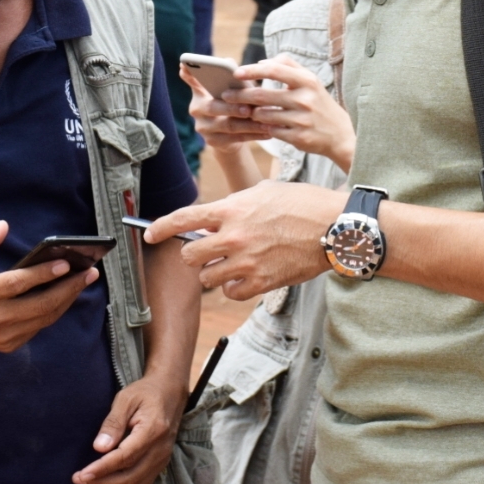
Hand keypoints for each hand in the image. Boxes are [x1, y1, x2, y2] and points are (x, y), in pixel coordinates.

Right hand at [0, 221, 95, 352]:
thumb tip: (3, 226)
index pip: (17, 284)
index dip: (42, 274)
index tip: (65, 263)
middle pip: (39, 305)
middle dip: (69, 288)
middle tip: (90, 272)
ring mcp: (2, 335)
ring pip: (44, 317)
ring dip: (68, 299)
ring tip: (85, 280)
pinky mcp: (9, 344)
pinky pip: (39, 326)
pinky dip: (56, 310)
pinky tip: (68, 293)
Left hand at [72, 370, 184, 483]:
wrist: (170, 392)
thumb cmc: (145, 392)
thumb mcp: (126, 398)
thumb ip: (113, 422)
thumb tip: (99, 447)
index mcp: (153, 429)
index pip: (125, 457)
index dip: (102, 469)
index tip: (82, 474)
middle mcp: (160, 449)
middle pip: (130, 478)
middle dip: (102, 483)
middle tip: (79, 478)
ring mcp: (163, 459)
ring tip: (89, 481)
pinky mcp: (161, 464)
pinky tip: (106, 482)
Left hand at [146, 181, 343, 299]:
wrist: (334, 228)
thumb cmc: (303, 204)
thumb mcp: (265, 191)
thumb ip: (236, 204)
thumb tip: (218, 214)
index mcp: (232, 209)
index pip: (184, 219)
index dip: (161, 227)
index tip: (149, 233)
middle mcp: (234, 236)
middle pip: (189, 255)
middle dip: (194, 254)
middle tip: (208, 250)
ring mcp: (246, 262)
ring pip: (207, 277)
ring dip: (215, 272)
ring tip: (233, 263)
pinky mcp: (260, 282)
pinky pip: (231, 293)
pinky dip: (234, 287)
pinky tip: (247, 276)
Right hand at [178, 64, 273, 149]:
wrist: (232, 135)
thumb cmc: (236, 103)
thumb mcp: (236, 88)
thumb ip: (233, 76)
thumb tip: (228, 62)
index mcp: (200, 91)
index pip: (192, 80)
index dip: (188, 74)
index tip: (184, 66)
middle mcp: (197, 109)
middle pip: (212, 107)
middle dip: (232, 108)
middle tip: (248, 109)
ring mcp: (203, 127)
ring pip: (227, 125)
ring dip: (249, 125)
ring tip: (266, 123)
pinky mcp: (213, 142)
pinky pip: (235, 139)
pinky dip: (253, 135)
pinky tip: (268, 132)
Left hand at [224, 56, 355, 171]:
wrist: (340, 134)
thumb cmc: (319, 103)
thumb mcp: (311, 81)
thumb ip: (288, 66)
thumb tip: (262, 62)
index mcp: (307, 81)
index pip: (274, 70)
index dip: (252, 71)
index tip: (236, 73)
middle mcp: (305, 99)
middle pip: (262, 95)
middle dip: (240, 95)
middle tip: (226, 95)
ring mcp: (301, 119)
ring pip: (263, 115)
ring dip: (252, 113)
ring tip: (249, 111)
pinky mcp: (298, 137)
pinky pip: (271, 131)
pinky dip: (265, 127)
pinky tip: (263, 126)